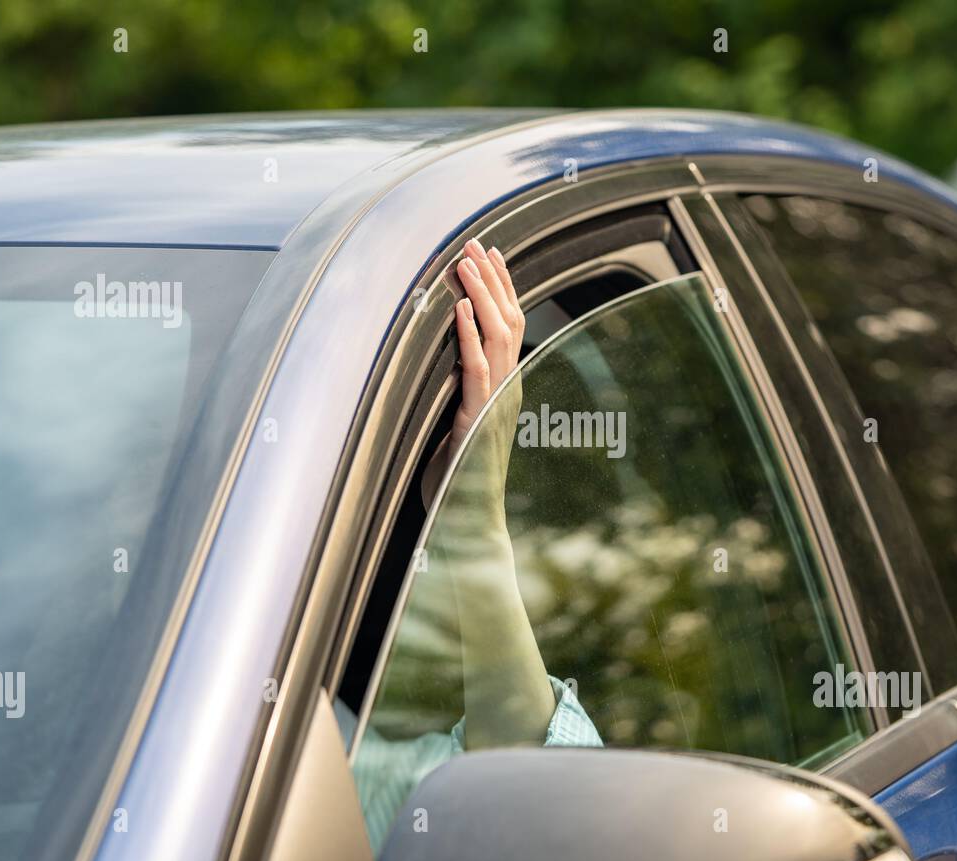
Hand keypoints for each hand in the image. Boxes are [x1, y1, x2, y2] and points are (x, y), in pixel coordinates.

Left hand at [421, 237, 524, 508]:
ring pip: (497, 337)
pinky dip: (468, 335)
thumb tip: (447, 362)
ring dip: (481, 296)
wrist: (469, 522)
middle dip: (493, 279)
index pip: (509, 327)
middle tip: (475, 242)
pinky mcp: (477, 418)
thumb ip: (459, 392)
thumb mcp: (456, 424)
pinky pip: (477, 369)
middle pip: (509, 321)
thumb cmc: (458, 478)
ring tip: (466, 262)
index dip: (502, 288)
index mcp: (504, 387)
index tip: (490, 254)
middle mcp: (507, 389)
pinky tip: (458, 309)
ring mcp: (496, 402)